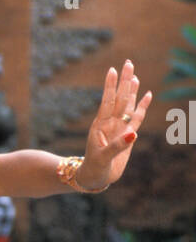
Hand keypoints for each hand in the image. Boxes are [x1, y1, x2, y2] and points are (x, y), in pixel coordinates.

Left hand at [80, 60, 151, 189]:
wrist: (96, 178)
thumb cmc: (95, 168)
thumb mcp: (103, 158)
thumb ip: (117, 146)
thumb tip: (133, 133)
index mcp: (101, 126)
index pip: (107, 102)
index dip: (110, 87)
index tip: (112, 70)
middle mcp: (110, 124)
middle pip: (120, 98)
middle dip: (123, 81)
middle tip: (128, 63)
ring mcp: (119, 128)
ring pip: (128, 105)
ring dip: (131, 90)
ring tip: (134, 75)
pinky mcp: (128, 135)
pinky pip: (137, 118)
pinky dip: (142, 106)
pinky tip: (147, 95)